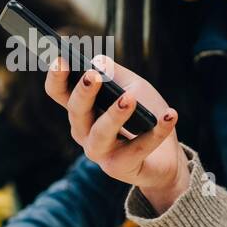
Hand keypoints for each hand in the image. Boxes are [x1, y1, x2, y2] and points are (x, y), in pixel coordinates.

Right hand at [44, 54, 190, 211]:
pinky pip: (138, 148)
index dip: (57, 77)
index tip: (60, 59)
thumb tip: (98, 62)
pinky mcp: (121, 167)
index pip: (59, 93)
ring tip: (128, 98)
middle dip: (83, 93)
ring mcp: (100, 153)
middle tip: (93, 76)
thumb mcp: (132, 86)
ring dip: (114, 115)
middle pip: (76, 113)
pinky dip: (157, 131)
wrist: (166, 156)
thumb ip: (115, 73)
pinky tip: (169, 115)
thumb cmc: (143, 116)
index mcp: (81, 110)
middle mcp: (84, 132)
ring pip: (101, 135)